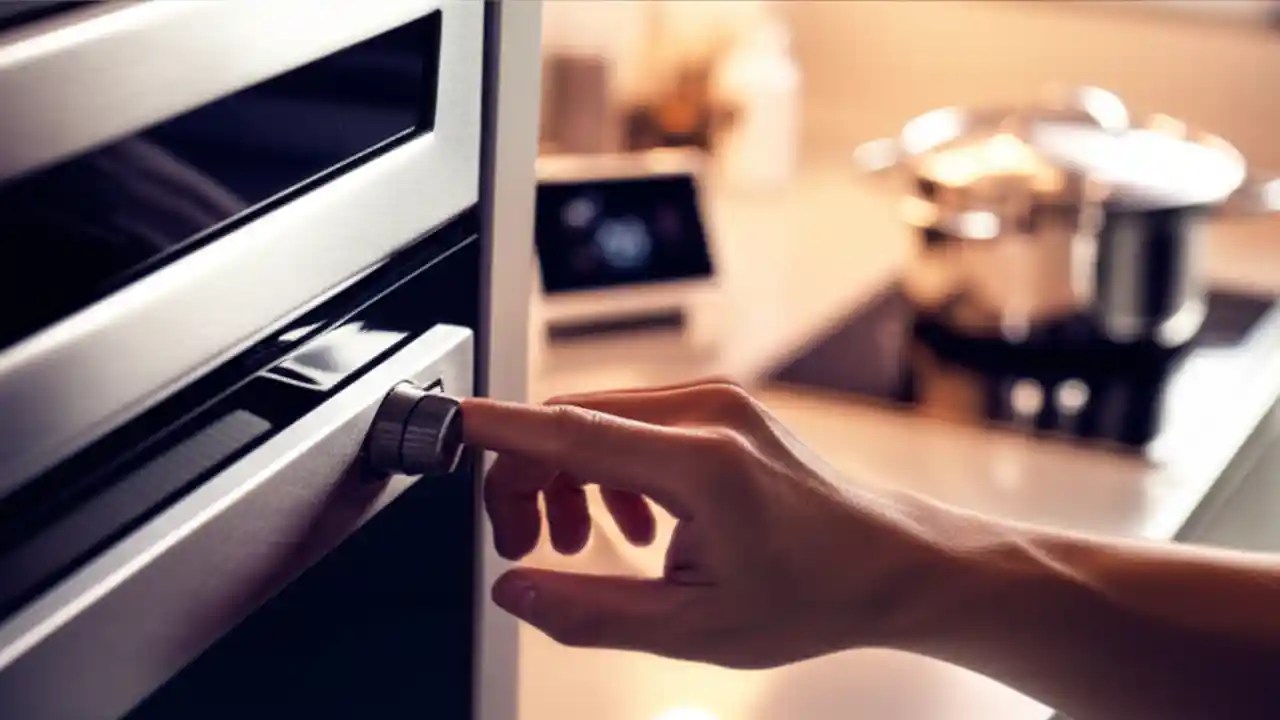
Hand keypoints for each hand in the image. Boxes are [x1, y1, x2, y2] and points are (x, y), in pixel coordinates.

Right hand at [462, 381, 947, 667]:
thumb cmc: (816, 595)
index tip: (446, 424)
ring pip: (597, 421)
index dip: (497, 430)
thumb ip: (589, 612)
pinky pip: (633, 423)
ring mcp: (718, 402)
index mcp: (703, 465)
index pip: (571, 431)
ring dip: (566, 479)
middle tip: (524, 551)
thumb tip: (514, 590)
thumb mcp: (695, 629)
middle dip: (527, 484)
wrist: (892, 563)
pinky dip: (608, 470)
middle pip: (571, 424)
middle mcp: (708, 414)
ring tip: (575, 546)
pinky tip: (630, 526)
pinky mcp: (721, 408)